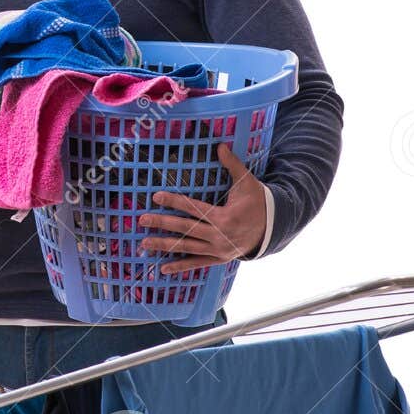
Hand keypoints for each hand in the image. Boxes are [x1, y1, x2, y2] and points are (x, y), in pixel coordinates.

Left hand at [138, 142, 266, 273]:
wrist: (271, 229)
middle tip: (142, 219)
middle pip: (186, 229)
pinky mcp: (219, 259)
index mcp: (225, 217)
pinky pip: (197, 264)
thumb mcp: (247, 182)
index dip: (174, 202)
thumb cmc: (257, 202)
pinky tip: (163, 269)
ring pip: (187, 248)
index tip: (156, 197)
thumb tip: (220, 145)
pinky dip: (180, 267)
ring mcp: (218, 250)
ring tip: (144, 243)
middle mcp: (219, 235)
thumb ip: (232, 164)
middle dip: (162, 224)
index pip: (194, 208)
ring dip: (165, 246)